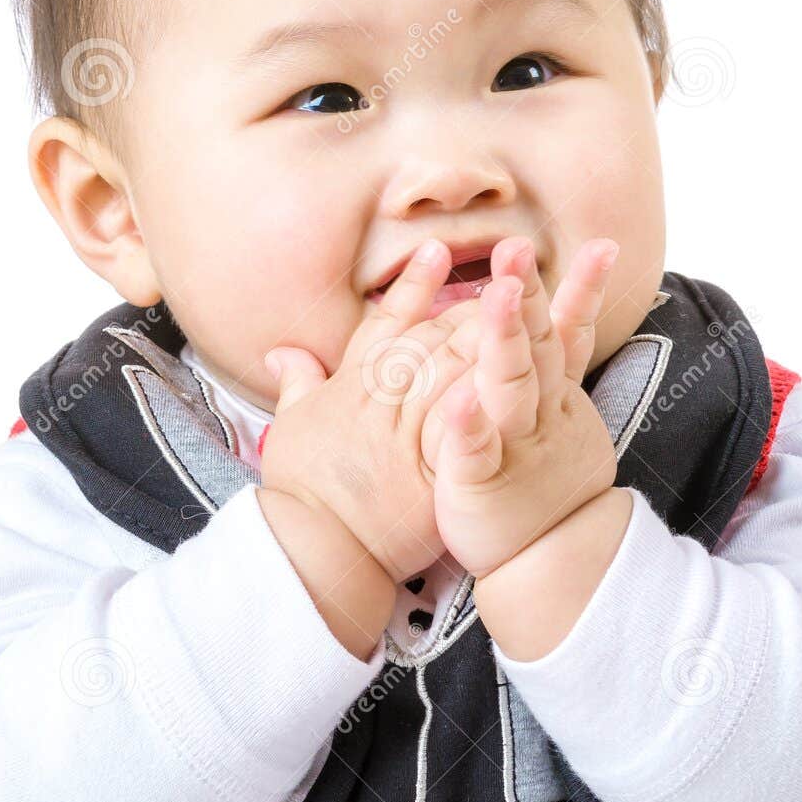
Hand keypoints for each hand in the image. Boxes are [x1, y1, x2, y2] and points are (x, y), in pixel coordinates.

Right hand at [259, 239, 484, 584]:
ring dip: (485, 337)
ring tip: (519, 307)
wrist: (313, 551)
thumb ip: (298, 383)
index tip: (440, 249)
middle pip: (431, 340)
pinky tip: (516, 373)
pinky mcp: (431, 471)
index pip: (387, 324)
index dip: (415, 285)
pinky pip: (464, 425)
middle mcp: (382, 402)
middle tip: (505, 276)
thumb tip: (282, 351)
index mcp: (352, 386)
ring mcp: (407, 434)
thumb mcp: (292, 428)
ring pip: (451, 372)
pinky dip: (486, 396)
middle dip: (469, 305)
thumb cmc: (304, 492)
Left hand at [424, 237, 620, 577]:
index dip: (582, 289)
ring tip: (496, 297)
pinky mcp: (482, 481)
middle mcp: (540, 412)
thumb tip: (570, 314)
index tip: (601, 246)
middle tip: (517, 248)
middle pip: (540, 346)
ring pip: (512, 387)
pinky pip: (476, 450)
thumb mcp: (562, 419)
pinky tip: (459, 402)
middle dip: (530, 296)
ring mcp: (515, 445)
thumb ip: (557, 366)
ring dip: (505, 341)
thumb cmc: (544, 484)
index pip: (570, 332)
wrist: (550, 563)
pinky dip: (469, 426)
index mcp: (555, 396)